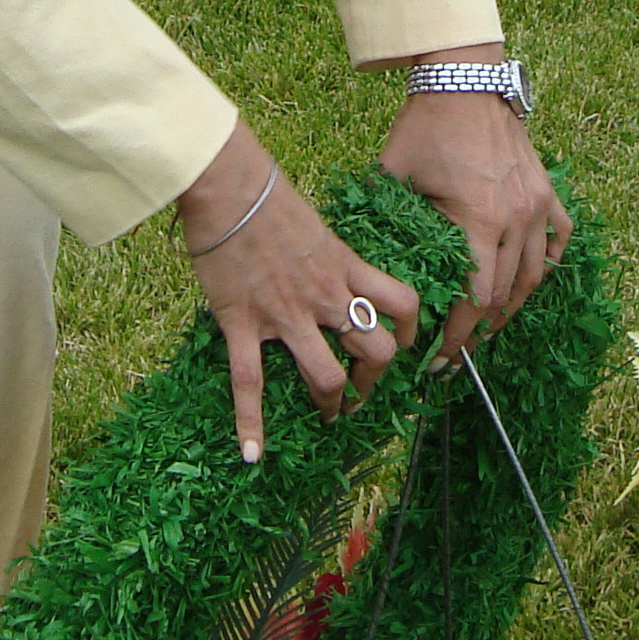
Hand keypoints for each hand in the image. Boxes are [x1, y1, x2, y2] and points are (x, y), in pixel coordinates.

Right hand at [179, 122, 419, 462]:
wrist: (227, 185)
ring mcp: (286, 314)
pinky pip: (250, 383)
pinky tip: (252, 454)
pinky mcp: (244, 323)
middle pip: (375, 353)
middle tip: (360, 391)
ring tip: (326, 416)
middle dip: (373, 380)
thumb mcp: (314, 225)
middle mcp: (326, 296)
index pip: (403, 305)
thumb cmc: (266, 195)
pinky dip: (250, 424)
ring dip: (330, 404)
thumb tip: (321, 268)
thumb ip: (325, 255)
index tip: (403, 346)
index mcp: (346, 266)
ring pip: (326, 376)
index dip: (411, 332)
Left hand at [377, 43, 571, 363]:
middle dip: (482, 328)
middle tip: (460, 349)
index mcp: (477, 220)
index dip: (459, 334)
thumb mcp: (396, 174)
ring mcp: (536, 204)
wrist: (464, 79)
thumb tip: (363, 261)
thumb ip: (387, 219)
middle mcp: (514, 218)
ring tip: (492, 325)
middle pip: (505, 294)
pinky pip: (558, 238)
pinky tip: (531, 277)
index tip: (442, 357)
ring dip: (513, 305)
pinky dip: (546, 263)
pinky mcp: (545, 190)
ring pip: (534, 274)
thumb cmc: (425, 126)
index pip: (474, 297)